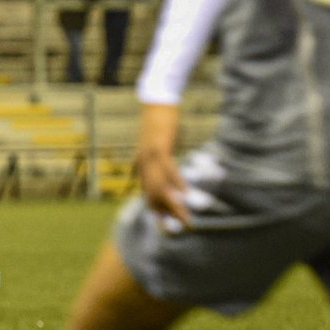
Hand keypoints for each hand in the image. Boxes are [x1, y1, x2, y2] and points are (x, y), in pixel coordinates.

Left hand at [136, 102, 187, 227]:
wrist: (155, 100)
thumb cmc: (161, 122)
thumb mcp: (160, 143)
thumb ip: (162, 159)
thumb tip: (171, 173)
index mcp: (143, 164)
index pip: (148, 193)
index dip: (157, 211)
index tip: (166, 227)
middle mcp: (143, 163)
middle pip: (153, 195)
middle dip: (167, 214)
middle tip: (181, 229)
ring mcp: (149, 156)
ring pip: (159, 186)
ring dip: (173, 204)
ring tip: (185, 218)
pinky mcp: (158, 147)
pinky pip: (167, 169)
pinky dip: (177, 183)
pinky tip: (185, 193)